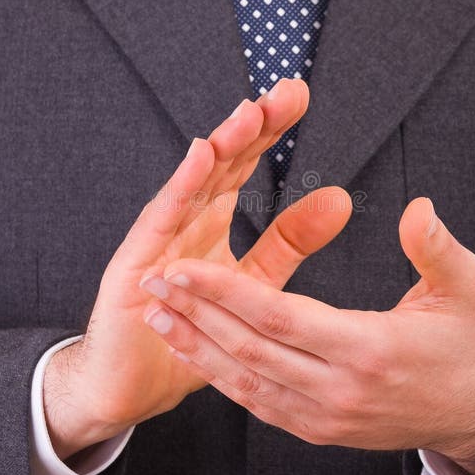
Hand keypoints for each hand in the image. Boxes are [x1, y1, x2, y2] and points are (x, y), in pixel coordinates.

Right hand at [44, 79, 351, 459]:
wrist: (138, 384)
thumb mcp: (255, 280)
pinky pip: (162, 221)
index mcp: (211, 220)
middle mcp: (184, 221)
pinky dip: (181, 186)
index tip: (299, 96)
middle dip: (251, 125)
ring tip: (249, 114)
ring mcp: (158, 240)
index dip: (269, 130)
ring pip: (193, 184)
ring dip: (221, 146)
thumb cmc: (193, 328)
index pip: (243, 164)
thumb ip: (290, 242)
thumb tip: (339, 199)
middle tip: (285, 91)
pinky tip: (200, 154)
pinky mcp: (135, 266)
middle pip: (221, 163)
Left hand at [144, 197, 474, 474]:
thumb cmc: (465, 344)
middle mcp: (339, 390)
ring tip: (158, 315)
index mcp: (369, 349)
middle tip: (155, 281)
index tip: (184, 268)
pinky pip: (258, 403)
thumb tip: (417, 211)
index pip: (280, 317)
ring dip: (197, 346)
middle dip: (196, 313)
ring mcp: (325, 417)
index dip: (226, 292)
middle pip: (251, 348)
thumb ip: (436, 249)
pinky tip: (195, 350)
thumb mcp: (466, 288)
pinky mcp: (318, 430)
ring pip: (245, 381)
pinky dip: (221, 377)